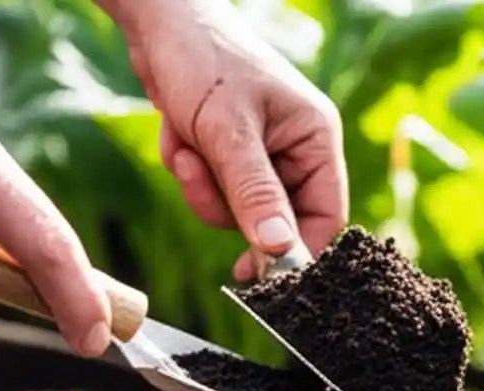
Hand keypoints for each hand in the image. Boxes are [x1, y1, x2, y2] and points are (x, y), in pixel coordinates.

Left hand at [101, 0, 348, 280]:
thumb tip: (280, 250)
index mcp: (316, 139)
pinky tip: (179, 132)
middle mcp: (297, 150)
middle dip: (227, 203)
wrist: (158, 22)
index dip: (296, 250)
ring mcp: (262, 154)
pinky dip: (189, 168)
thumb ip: (255, 194)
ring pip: (237, 211)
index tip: (256, 272)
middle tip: (197, 170)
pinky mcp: (230, 154)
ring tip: (186, 141)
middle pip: (274, 220)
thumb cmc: (203, 60)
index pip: (325, 217)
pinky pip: (213, 190)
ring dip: (201, 185)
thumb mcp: (228, 132)